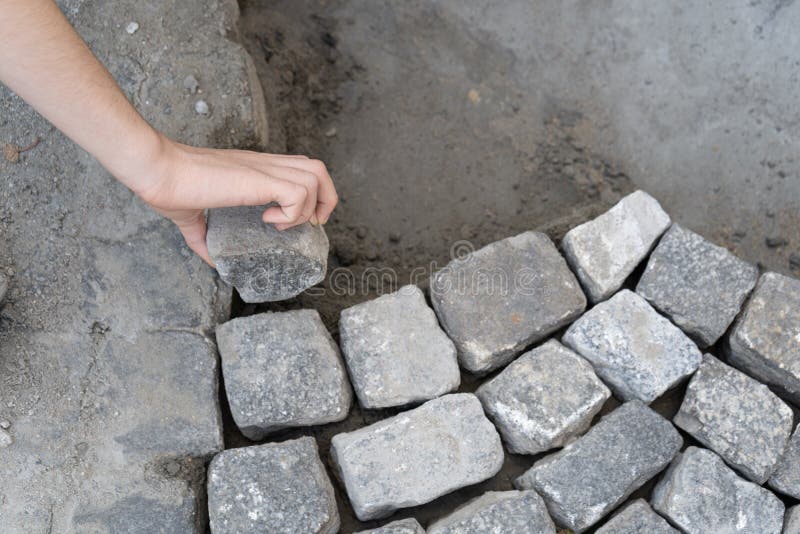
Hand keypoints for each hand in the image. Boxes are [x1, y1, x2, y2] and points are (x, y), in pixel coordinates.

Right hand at [133, 135, 337, 265]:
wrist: (157, 170)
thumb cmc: (169, 187)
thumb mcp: (191, 217)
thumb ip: (203, 238)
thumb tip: (213, 263)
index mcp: (255, 170)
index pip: (302, 169)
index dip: (310, 195)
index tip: (293, 221)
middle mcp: (265, 165)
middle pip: (319, 169)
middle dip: (324, 201)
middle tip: (304, 225)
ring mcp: (264, 169)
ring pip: (316, 177)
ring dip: (306, 208)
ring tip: (279, 225)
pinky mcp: (259, 179)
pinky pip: (298, 192)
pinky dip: (292, 213)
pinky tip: (267, 222)